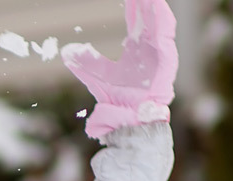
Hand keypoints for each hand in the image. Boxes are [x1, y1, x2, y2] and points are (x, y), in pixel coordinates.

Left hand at [62, 0, 177, 138]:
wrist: (130, 117)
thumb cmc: (119, 100)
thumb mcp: (97, 77)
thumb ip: (85, 64)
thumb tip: (66, 52)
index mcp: (137, 49)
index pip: (136, 22)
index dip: (133, 8)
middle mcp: (150, 48)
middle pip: (149, 18)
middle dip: (144, 2)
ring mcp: (160, 52)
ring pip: (159, 21)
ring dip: (154, 6)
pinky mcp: (166, 58)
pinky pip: (166, 33)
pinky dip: (162, 17)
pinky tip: (157, 5)